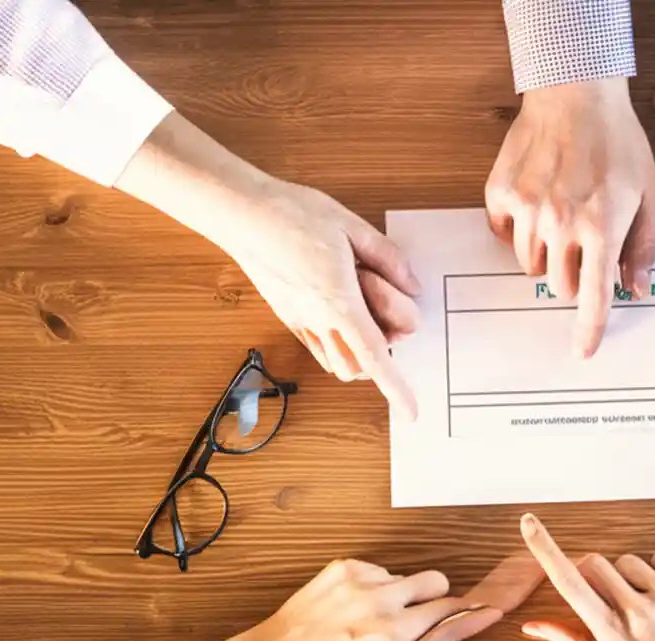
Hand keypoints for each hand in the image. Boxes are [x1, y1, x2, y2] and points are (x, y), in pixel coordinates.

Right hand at [224, 178, 421, 415]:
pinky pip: (319, 347)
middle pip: (358, 367)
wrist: (242, 213)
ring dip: (358, 349)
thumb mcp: (352, 227)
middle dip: (381, 352)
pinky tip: (343, 306)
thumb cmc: (293, 215)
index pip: (375, 356)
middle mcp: (317, 320)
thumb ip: (388, 259)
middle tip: (385, 302)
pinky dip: (338, 341)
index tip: (411, 413)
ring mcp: (299, 321)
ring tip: (363, 298)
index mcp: (338, 301)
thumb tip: (413, 286)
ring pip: (336, 363)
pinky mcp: (287, 316)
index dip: (396, 388)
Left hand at [233, 560, 497, 640]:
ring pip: (407, 577)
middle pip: (436, 581)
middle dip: (436, 600)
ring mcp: (358, 578)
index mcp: (388, 634)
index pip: (448, 610)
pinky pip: (381, 570)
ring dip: (403, 596)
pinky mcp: (343, 566)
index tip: (487, 610)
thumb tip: (456, 632)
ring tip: (374, 621)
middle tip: (417, 623)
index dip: (470, 611)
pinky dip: (378, 587)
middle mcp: (376, 600)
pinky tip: (355, 609)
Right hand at [486, 78, 654, 356]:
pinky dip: (518, 227)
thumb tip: (636, 289)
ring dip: (546, 253)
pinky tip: (536, 198)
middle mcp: (562, 224)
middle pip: (558, 285)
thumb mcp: (649, 195)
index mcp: (603, 228)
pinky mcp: (501, 194)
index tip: (583, 352)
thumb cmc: (618, 143)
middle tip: (582, 244)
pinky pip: (504, 232)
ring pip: (530, 263)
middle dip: (572, 275)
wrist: (576, 93)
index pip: (593, 298)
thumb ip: (644, 247)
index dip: (588, 331)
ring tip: (560, 214)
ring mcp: (527, 210)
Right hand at [518, 514, 654, 640]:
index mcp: (615, 637)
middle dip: (592, 573)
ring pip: (625, 560)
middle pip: (594, 563)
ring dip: (627, 576)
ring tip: (648, 607)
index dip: (545, 549)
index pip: (571, 584)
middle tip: (610, 598)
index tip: (528, 523)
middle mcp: (638, 612)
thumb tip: (532, 626)